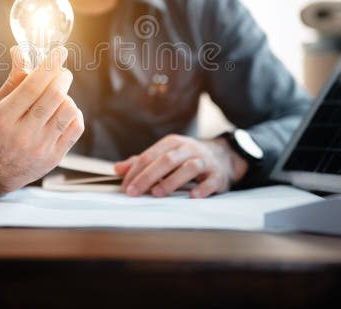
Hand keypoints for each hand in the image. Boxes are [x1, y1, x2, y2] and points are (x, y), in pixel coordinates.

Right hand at [0, 45, 84, 197]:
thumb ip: (14, 79)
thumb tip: (21, 51)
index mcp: (4, 118)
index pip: (32, 86)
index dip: (49, 66)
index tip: (59, 52)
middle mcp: (23, 134)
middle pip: (54, 96)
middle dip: (62, 77)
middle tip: (62, 73)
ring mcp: (41, 148)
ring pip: (68, 110)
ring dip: (67, 97)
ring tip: (58, 97)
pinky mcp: (55, 157)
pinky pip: (76, 127)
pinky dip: (74, 114)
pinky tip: (63, 113)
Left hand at [113, 134, 247, 198]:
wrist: (222, 156)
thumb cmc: (186, 157)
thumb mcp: (164, 155)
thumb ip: (141, 162)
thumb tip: (117, 169)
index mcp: (172, 143)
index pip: (150, 155)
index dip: (135, 171)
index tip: (125, 187)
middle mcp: (188, 149)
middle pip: (166, 160)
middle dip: (148, 176)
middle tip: (134, 192)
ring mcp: (204, 161)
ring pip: (188, 168)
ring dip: (172, 181)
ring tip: (157, 193)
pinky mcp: (217, 175)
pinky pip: (210, 181)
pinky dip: (202, 189)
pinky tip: (192, 196)